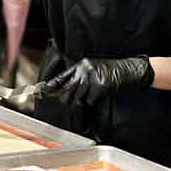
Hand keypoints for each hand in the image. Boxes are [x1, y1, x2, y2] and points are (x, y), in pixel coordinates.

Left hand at [39, 56, 153, 107]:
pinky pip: (90, 101)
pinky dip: (91, 104)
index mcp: (81, 65)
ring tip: (81, 105)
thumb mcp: (93, 69)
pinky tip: (96, 100)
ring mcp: (91, 78)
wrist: (129, 70)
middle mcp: (84, 70)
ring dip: (79, 103)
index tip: (40, 91)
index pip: (61, 77)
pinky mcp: (100, 86)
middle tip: (55, 104)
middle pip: (66, 89)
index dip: (50, 86)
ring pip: (77, 97)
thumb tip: (65, 89)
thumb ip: (79, 77)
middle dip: (60, 98)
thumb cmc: (111, 71)